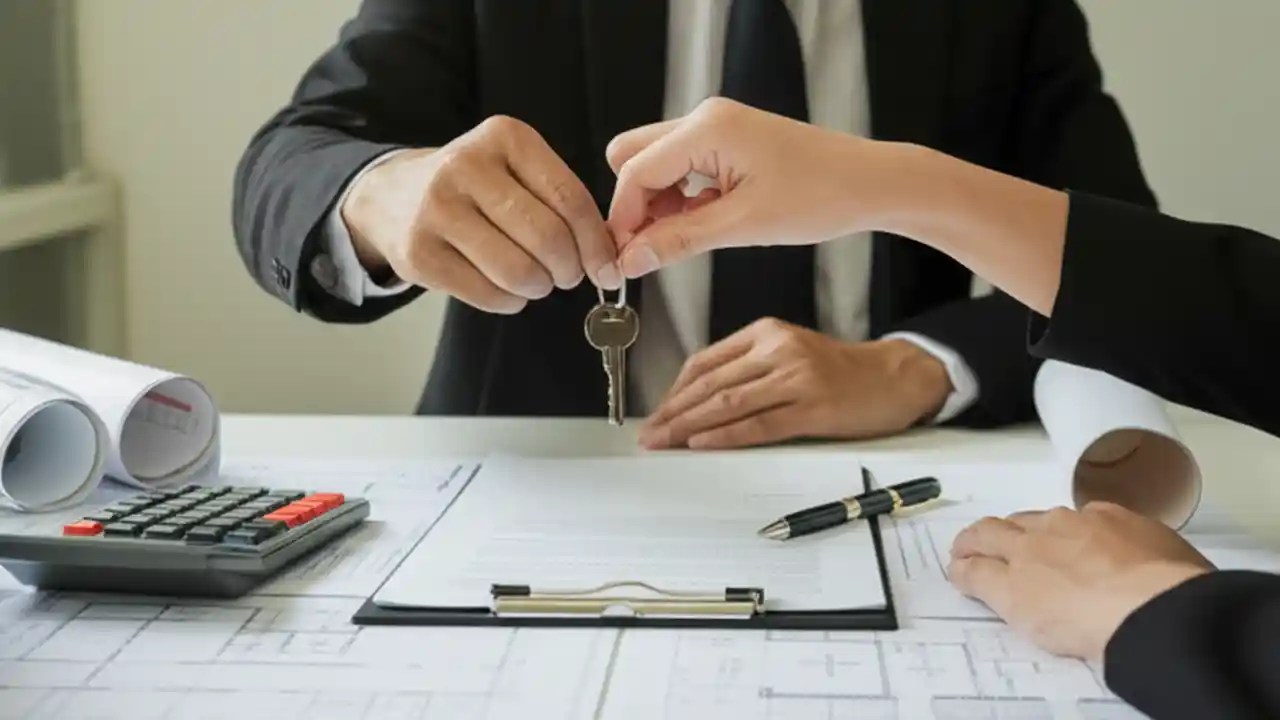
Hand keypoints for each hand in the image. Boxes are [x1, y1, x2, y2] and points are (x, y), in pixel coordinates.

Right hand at [342, 115, 620, 313]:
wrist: (392, 196)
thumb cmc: (474, 189)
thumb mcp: (516, 169)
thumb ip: (562, 202)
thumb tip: (607, 259)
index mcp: (504, 137)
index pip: (570, 198)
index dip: (596, 243)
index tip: (606, 268)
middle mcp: (466, 166)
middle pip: (547, 237)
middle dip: (569, 269)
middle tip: (567, 275)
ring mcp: (437, 209)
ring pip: (518, 271)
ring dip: (539, 288)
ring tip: (536, 282)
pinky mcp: (419, 253)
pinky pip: (488, 294)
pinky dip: (509, 302)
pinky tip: (505, 289)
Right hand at [606, 97, 907, 277]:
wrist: (870, 184)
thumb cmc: (821, 196)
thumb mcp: (742, 227)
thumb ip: (679, 241)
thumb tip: (632, 259)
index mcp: (707, 129)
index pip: (636, 172)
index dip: (623, 220)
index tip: (622, 261)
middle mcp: (707, 119)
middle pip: (635, 158)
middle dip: (636, 206)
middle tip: (649, 249)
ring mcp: (718, 127)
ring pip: (657, 164)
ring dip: (660, 205)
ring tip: (684, 239)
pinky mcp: (729, 141)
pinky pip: (684, 167)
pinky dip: (683, 199)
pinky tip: (704, 223)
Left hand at [639, 319, 951, 449]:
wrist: (895, 376)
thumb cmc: (841, 370)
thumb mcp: (789, 351)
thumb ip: (748, 368)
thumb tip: (698, 401)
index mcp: (766, 332)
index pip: (705, 361)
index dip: (674, 390)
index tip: (657, 412)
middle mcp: (778, 349)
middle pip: (710, 383)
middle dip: (673, 412)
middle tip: (649, 433)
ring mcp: (796, 377)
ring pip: (728, 403)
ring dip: (689, 427)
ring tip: (666, 443)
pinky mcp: (813, 407)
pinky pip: (759, 424)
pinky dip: (725, 436)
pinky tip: (703, 444)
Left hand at [949, 502, 1214, 661]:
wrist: (1151, 607)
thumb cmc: (1172, 588)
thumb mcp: (1167, 553)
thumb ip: (1145, 552)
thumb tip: (1146, 563)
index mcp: (1101, 519)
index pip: (1065, 522)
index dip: (1051, 536)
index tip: (1050, 547)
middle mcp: (1060, 528)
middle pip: (1019, 522)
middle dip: (1002, 532)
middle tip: (992, 542)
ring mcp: (1030, 554)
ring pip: (987, 536)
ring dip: (973, 544)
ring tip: (963, 554)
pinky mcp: (1010, 587)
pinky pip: (974, 574)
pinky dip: (963, 573)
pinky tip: (958, 577)